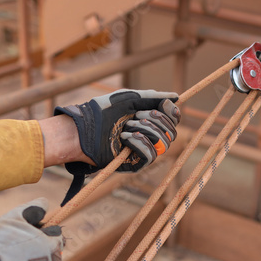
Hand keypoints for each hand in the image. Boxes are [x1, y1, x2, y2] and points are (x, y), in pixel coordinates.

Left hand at [55, 88, 179, 170]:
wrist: (84, 129)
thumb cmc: (103, 112)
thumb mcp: (130, 99)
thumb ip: (153, 98)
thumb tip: (176, 97)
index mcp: (148, 120)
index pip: (173, 120)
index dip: (171, 112)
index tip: (164, 105)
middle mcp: (148, 135)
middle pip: (171, 131)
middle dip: (155, 120)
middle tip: (135, 116)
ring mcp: (142, 150)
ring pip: (163, 143)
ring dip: (145, 130)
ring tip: (125, 127)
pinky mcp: (134, 163)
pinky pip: (151, 154)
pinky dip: (139, 143)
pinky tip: (125, 138)